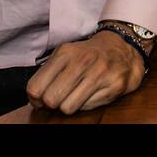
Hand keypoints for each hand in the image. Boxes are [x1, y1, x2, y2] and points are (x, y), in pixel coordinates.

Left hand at [25, 30, 144, 114]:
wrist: (123, 48)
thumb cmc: (88, 55)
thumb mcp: (65, 55)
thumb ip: (47, 73)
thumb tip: (33, 98)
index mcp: (65, 53)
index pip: (36, 87)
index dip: (36, 98)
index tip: (42, 97)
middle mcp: (82, 61)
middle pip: (50, 100)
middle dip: (53, 103)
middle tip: (60, 97)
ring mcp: (100, 73)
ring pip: (67, 108)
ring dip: (69, 105)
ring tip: (76, 95)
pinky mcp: (114, 85)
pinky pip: (87, 108)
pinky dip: (86, 104)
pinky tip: (92, 92)